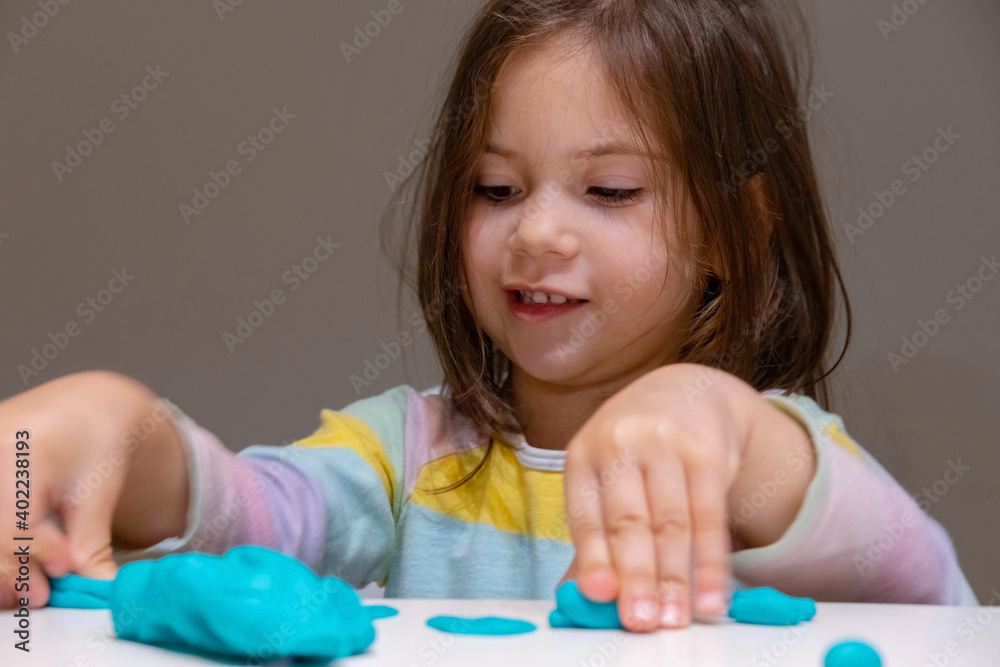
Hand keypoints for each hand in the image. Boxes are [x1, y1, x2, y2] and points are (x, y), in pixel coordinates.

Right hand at [0, 371, 176, 607]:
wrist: (84, 408)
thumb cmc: (94, 440)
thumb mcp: (98, 491)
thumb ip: (92, 543)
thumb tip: (96, 588)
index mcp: (22, 445)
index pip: (12, 519)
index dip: (35, 552)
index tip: (64, 568)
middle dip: (14, 568)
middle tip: (43, 592)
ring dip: (2, 565)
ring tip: (30, 586)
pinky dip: (1, 548)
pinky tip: (16, 567)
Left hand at [561, 363, 756, 631]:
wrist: (685, 393)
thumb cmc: (633, 450)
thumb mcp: (603, 477)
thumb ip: (594, 536)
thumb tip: (582, 597)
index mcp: (583, 455)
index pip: (586, 515)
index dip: (593, 558)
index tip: (601, 597)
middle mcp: (620, 443)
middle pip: (629, 521)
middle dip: (636, 576)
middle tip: (641, 619)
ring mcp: (665, 443)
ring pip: (671, 522)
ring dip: (675, 578)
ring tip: (675, 617)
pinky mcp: (708, 451)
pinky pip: (710, 516)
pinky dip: (712, 563)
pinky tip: (711, 596)